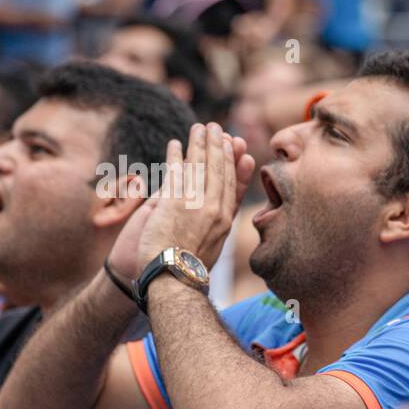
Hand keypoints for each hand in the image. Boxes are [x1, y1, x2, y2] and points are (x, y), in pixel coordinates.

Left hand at [108, 122, 255, 278]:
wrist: (172, 281)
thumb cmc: (188, 269)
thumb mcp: (211, 246)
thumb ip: (214, 224)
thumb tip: (218, 215)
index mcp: (225, 222)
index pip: (232, 185)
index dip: (234, 163)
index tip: (237, 146)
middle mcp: (214, 211)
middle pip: (219, 172)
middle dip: (218, 146)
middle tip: (217, 127)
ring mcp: (195, 207)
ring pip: (199, 168)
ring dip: (199, 144)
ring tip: (199, 127)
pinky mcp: (174, 205)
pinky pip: (176, 174)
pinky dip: (175, 157)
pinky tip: (175, 144)